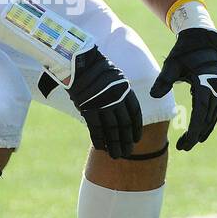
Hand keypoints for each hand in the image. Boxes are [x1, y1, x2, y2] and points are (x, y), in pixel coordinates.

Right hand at [67, 45, 142, 159]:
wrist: (80, 61)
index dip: (136, 129)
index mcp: (125, 91)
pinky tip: (102, 148)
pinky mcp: (89, 109)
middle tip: (128, 152)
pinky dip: (99, 139)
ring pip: (111, 130)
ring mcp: (103, 105)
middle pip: (124, 125)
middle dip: (126, 141)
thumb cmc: (96, 68)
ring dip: (114, 144)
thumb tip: (121, 108)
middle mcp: (116, 100)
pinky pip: (96, 129)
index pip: (134, 114)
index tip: (136, 140)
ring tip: (117, 155)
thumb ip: (119, 93)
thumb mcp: (115, 78)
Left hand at [151, 28, 216, 150]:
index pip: (200, 115)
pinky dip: (207, 122)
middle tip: (183, 148)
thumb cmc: (185, 51)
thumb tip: (153, 95)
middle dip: (196, 135)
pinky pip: (213, 111)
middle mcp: (214, 90)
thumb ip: (164, 80)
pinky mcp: (216, 90)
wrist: (203, 39)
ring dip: (203, 131)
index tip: (185, 144)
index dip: (193, 131)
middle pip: (207, 120)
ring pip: (212, 117)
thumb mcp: (173, 63)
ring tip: (190, 143)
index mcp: (204, 84)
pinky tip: (199, 131)